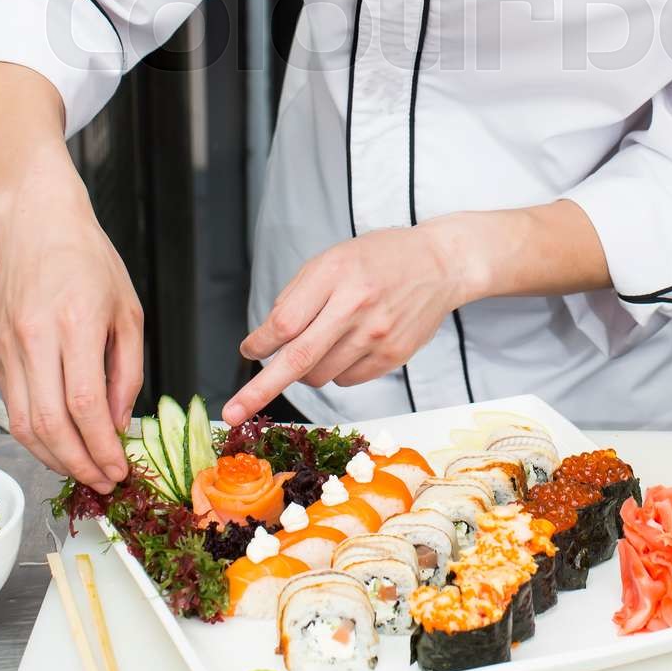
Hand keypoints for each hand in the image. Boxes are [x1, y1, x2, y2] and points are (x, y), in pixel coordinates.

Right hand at [0, 170, 143, 491]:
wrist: (39, 226)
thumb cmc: (88, 260)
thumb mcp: (128, 311)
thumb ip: (127, 370)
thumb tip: (119, 420)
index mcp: (75, 324)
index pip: (84, 405)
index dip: (101, 447)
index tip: (119, 468)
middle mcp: (36, 338)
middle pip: (51, 424)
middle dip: (79, 463)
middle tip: (102, 481)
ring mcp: (11, 348)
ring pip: (25, 424)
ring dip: (54, 458)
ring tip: (82, 470)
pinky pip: (15, 407)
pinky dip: (37, 434)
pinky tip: (60, 443)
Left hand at [222, 214, 496, 423]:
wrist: (440, 264)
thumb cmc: (379, 259)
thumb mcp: (333, 258)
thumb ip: (299, 295)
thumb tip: (268, 339)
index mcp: (335, 274)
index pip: (285, 322)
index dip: (259, 342)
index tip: (249, 350)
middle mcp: (356, 306)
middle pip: (298, 359)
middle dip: (259, 390)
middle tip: (232, 412)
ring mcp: (377, 335)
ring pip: (320, 375)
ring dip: (305, 370)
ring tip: (322, 343)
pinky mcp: (393, 356)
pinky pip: (346, 381)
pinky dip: (336, 371)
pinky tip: (350, 346)